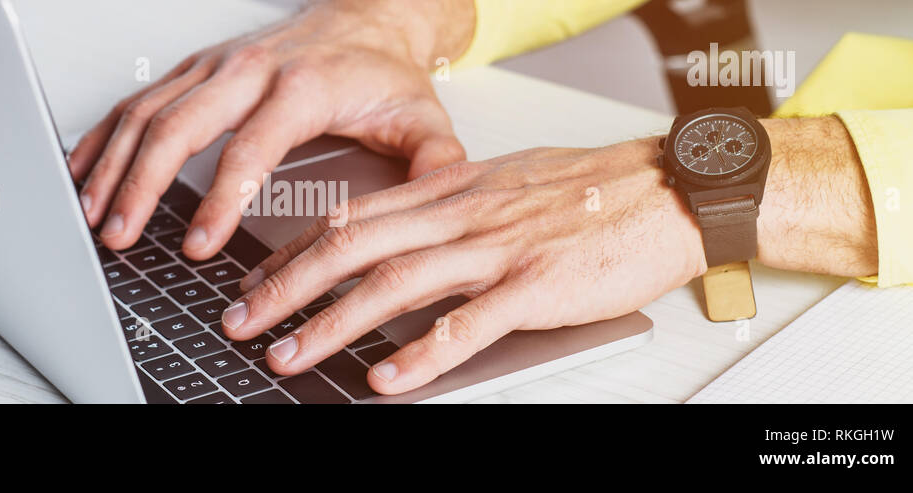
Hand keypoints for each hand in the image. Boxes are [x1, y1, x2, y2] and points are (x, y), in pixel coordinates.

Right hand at [68, 0, 474, 257]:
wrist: (366, 17)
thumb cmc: (382, 72)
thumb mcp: (422, 119)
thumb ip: (430, 167)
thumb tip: (433, 213)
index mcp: (301, 88)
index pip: (249, 149)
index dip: (219, 200)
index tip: (199, 245)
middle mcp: (249, 69)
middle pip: (177, 127)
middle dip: (141, 186)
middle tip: (122, 236)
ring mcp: (214, 65)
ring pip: (147, 111)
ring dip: (113, 164)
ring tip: (94, 215)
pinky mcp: (196, 67)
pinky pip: (138, 98)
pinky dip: (105, 133)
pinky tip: (84, 168)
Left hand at [221, 116, 877, 394]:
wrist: (668, 188)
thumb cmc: (592, 188)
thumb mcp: (505, 181)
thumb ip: (450, 205)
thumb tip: (402, 229)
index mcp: (451, 189)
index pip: (354, 217)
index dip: (297, 249)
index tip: (260, 275)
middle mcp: (461, 216)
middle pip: (354, 248)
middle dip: (288, 285)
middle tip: (243, 319)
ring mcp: (495, 251)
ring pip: (393, 285)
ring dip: (332, 322)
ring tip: (289, 353)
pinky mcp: (532, 288)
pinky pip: (465, 324)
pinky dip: (420, 354)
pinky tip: (385, 378)